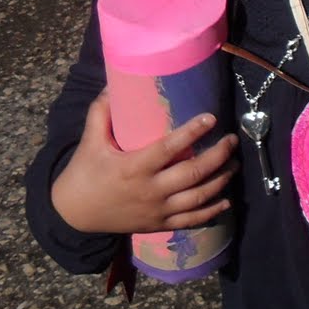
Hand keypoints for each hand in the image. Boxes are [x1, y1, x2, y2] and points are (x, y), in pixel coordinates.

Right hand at [50, 91, 236, 234]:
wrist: (73, 214)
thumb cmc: (84, 173)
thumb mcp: (90, 142)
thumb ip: (102, 113)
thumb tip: (114, 84)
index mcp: (133, 168)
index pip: (169, 148)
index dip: (192, 132)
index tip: (211, 117)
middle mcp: (149, 190)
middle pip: (193, 173)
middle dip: (218, 156)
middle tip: (232, 140)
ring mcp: (157, 210)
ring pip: (198, 197)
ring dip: (221, 180)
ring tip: (235, 163)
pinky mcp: (159, 224)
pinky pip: (191, 220)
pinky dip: (212, 211)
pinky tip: (227, 201)